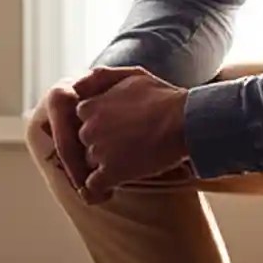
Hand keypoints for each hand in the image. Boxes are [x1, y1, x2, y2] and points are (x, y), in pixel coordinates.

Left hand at [74, 67, 190, 203]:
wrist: (185, 120)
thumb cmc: (163, 97)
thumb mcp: (130, 75)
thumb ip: (101, 77)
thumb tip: (78, 86)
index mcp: (90, 107)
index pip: (83, 119)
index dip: (100, 124)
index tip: (117, 127)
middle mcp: (89, 128)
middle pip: (85, 141)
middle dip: (101, 143)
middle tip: (126, 144)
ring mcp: (98, 151)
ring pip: (90, 162)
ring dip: (105, 163)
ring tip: (129, 160)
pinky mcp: (111, 172)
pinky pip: (94, 186)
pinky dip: (101, 187)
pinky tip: (115, 184)